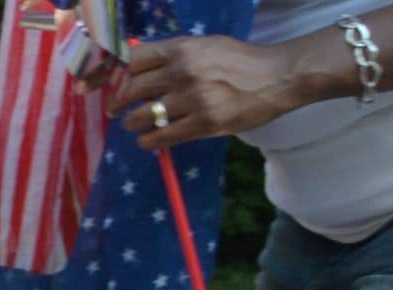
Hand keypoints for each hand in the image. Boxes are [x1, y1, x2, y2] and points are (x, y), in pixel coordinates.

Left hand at [114, 35, 308, 148]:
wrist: (279, 76)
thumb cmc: (241, 61)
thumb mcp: (207, 46)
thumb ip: (175, 55)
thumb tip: (140, 66)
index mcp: (183, 49)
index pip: (134, 59)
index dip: (118, 73)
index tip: (113, 83)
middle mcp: (184, 71)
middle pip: (132, 89)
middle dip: (119, 102)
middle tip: (116, 110)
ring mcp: (194, 98)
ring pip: (142, 116)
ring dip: (133, 123)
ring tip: (136, 125)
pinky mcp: (204, 123)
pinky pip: (162, 136)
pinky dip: (148, 141)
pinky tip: (148, 140)